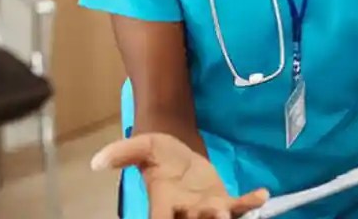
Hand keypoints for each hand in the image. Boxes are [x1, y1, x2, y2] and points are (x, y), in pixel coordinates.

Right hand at [91, 133, 268, 218]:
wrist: (179, 149)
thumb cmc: (159, 153)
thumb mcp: (141, 146)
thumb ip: (122, 153)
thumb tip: (96, 162)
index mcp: (162, 204)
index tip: (172, 216)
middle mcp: (185, 213)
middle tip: (214, 214)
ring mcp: (207, 210)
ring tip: (228, 211)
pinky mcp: (225, 202)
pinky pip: (240, 208)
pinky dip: (251, 203)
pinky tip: (261, 194)